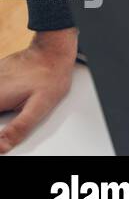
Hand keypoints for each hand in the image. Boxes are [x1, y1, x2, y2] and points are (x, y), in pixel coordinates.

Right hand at [0, 28, 77, 152]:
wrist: (53, 51)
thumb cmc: (51, 75)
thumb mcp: (40, 106)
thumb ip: (19, 128)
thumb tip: (2, 147)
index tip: (3, 135)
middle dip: (2, 121)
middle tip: (11, 118)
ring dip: (3, 109)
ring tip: (17, 104)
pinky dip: (4, 98)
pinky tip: (13, 97)